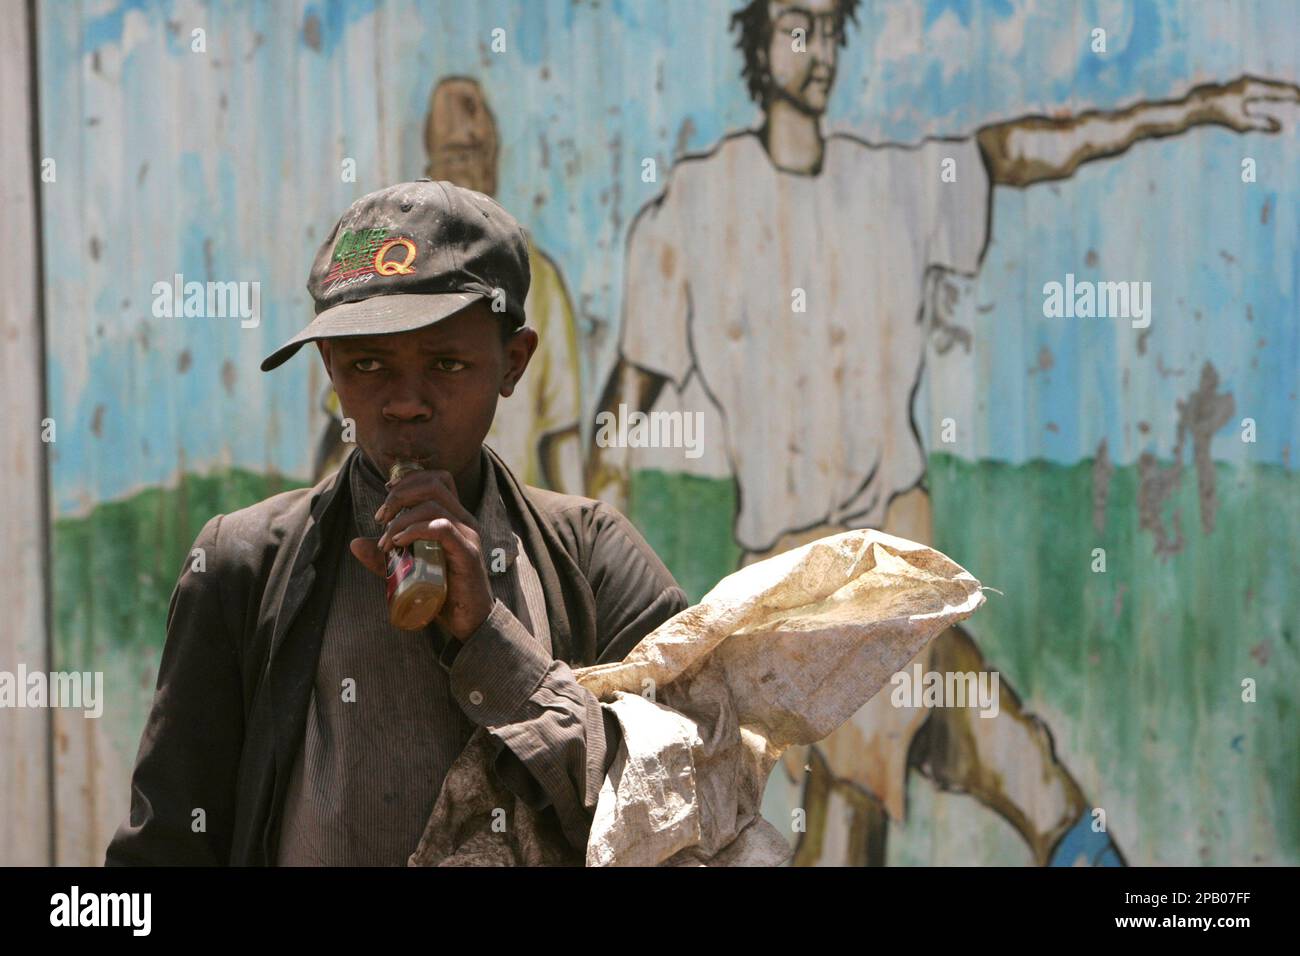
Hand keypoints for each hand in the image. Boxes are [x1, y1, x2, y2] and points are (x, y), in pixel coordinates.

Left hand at [349, 468, 493, 640]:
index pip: (437, 479)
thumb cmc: (442, 592)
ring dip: (401, 519)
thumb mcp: (407, 569)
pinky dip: (415, 530)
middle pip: (433, 484)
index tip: (386, 494)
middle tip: (380, 518)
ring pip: (433, 506)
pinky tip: (399, 543)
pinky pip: (442, 528)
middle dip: (399, 495)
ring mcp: (468, 535)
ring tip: (386, 541)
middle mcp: (464, 520)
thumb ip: (383, 557)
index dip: (409, 479)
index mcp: (454, 517)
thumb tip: (354, 543)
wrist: (469, 621)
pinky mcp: (467, 552)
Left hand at [1197, 76, 1299, 132]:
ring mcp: (1246, 81)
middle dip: (1293, 93)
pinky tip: (1279, 96)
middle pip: (1279, 85)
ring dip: (1284, 92)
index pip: (1281, 91)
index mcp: (1253, 87)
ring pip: (1272, 85)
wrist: (1194, 105)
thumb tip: (1280, 127)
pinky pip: (1263, 87)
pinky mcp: (1242, 84)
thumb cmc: (1215, 115)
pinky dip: (1274, 92)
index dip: (1295, 97)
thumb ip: (1261, 124)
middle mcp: (1251, 80)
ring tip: (1296, 98)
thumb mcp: (1239, 123)